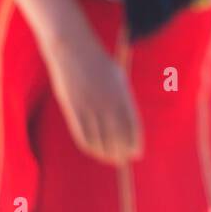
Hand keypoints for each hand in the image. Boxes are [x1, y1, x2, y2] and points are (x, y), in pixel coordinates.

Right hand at [45, 32, 143, 164]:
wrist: (73, 49)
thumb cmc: (99, 62)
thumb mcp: (117, 77)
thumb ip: (123, 99)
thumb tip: (128, 122)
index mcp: (122, 94)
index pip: (132, 126)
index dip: (135, 142)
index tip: (137, 154)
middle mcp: (107, 103)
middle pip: (117, 136)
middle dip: (122, 152)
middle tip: (125, 161)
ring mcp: (89, 107)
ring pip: (100, 139)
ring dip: (107, 153)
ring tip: (112, 160)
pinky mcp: (73, 109)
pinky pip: (82, 135)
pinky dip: (90, 147)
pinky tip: (96, 152)